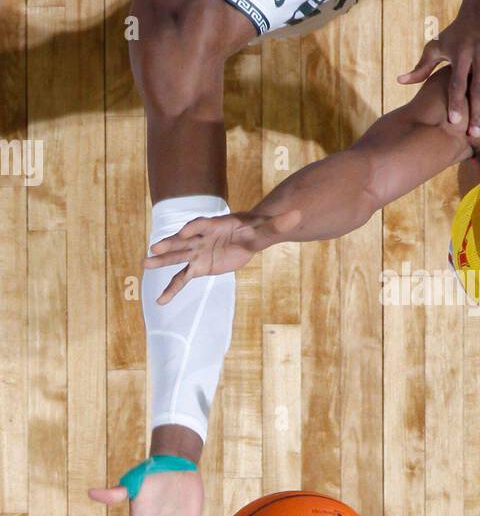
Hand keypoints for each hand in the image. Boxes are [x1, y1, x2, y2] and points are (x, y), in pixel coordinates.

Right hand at [143, 209, 298, 303]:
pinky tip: (160, 301)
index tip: (185, 232)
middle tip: (154, 248)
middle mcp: (202, 237)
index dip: (193, 228)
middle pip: (184, 240)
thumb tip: (298, 215)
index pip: (202, 225)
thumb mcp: (268, 230)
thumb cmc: (258, 230)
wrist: (251, 236)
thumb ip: (279, 225)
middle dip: (170, 244)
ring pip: (178, 257)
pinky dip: (172, 289)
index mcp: (215, 225)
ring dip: (162, 261)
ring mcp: (198, 252)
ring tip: (145, 263)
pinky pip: (182, 278)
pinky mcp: (199, 266)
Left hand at [397, 7, 479, 138]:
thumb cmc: (456, 34)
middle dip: (477, 113)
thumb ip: (421, 66)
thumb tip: (400, 81)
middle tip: (474, 135)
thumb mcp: (436, 46)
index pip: (457, 82)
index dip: (455, 103)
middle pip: (479, 88)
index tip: (453, 122)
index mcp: (460, 53)